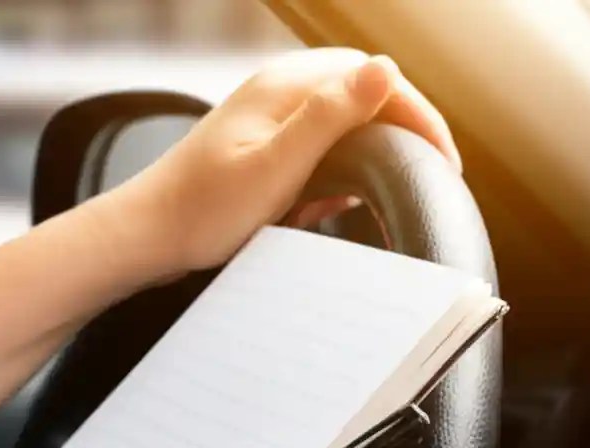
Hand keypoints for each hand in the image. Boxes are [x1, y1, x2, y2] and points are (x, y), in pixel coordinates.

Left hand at [108, 48, 460, 279]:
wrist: (145, 237)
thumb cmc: (202, 210)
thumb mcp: (276, 166)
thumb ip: (331, 117)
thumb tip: (386, 68)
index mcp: (285, 88)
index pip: (375, 79)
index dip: (419, 115)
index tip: (444, 161)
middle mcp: (277, 94)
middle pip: (362, 94)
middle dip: (402, 129)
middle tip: (432, 171)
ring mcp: (267, 120)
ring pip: (341, 121)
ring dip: (370, 149)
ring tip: (395, 184)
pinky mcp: (259, 148)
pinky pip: (316, 146)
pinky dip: (337, 169)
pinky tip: (338, 199)